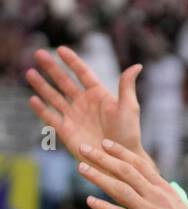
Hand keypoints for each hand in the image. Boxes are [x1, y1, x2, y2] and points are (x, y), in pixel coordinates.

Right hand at [26, 47, 144, 160]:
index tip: (60, 49)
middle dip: (51, 68)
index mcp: (98, 95)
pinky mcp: (66, 131)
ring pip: (54, 97)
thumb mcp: (129, 108)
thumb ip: (127, 86)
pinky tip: (33, 100)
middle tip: (38, 54)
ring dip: (42, 85)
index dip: (72, 61)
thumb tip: (137, 65)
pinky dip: (41, 109)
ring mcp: (74, 116)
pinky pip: (51, 117)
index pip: (83, 73)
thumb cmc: (129, 135)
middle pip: (64, 81)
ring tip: (30, 73)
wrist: (121, 160)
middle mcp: (84, 104)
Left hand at [78, 140, 187, 208]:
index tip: (105, 144)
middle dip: (103, 158)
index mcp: (165, 190)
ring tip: (81, 168)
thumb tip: (147, 185)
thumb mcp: (177, 207)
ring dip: (98, 177)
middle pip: (126, 172)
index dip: (121, 152)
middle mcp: (156, 197)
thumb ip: (160, 195)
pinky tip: (90, 201)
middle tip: (85, 149)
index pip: (140, 165)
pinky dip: (103, 207)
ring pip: (119, 189)